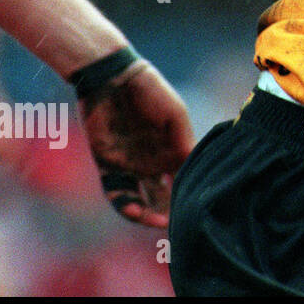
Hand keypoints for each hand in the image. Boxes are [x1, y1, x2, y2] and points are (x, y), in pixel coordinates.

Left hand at [78, 61, 194, 227]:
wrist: (113, 79)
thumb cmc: (151, 92)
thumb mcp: (175, 115)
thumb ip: (185, 142)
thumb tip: (196, 169)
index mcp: (173, 151)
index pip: (184, 180)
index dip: (189, 196)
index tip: (196, 209)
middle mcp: (153, 162)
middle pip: (163, 196)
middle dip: (170, 212)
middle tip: (177, 224)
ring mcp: (130, 166)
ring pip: (141, 199)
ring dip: (148, 213)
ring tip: (157, 222)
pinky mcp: (107, 165)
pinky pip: (117, 191)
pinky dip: (126, 204)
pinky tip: (135, 212)